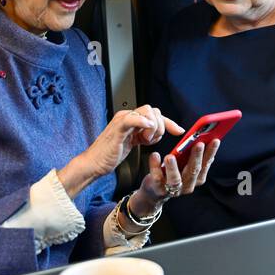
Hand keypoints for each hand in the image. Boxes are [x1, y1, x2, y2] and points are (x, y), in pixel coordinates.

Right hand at [59, 106, 181, 197]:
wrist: (95, 163)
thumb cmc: (112, 154)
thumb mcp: (134, 142)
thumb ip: (146, 134)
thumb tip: (161, 132)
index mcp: (132, 119)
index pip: (155, 114)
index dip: (170, 122)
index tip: (179, 131)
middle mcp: (128, 116)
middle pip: (154, 111)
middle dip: (160, 126)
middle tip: (152, 140)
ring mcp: (122, 120)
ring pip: (147, 112)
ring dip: (153, 127)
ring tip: (145, 141)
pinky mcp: (118, 129)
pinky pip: (132, 119)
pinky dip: (142, 121)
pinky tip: (147, 129)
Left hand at [131, 138, 219, 216]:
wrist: (155, 191)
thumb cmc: (172, 173)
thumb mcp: (184, 164)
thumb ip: (192, 155)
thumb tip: (201, 139)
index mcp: (197, 178)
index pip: (206, 164)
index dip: (211, 152)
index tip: (215, 140)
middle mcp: (188, 185)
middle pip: (193, 171)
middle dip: (197, 157)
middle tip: (198, 144)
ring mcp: (174, 190)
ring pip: (176, 179)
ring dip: (173, 168)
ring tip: (170, 156)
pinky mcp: (159, 189)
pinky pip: (157, 178)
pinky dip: (155, 167)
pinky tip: (155, 155)